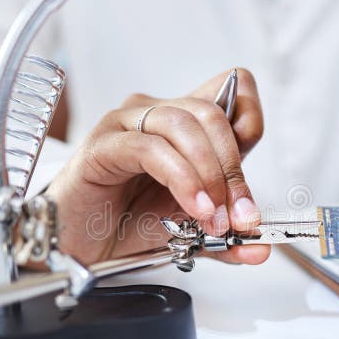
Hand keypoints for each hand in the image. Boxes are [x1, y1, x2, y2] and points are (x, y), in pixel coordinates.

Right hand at [44, 69, 268, 265]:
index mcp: (185, 126)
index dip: (249, 125)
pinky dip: (180, 178)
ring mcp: (128, 124)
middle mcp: (158, 115)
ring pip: (184, 123)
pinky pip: (150, 147)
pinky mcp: (103, 143)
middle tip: (238, 216)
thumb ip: (226, 238)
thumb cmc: (125, 226)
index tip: (249, 177)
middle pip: (212, 112)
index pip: (231, 91)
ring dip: (209, 174)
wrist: (78, 247)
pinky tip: (192, 207)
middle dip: (233, 168)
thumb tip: (260, 247)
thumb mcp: (191, 233)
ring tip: (213, 217)